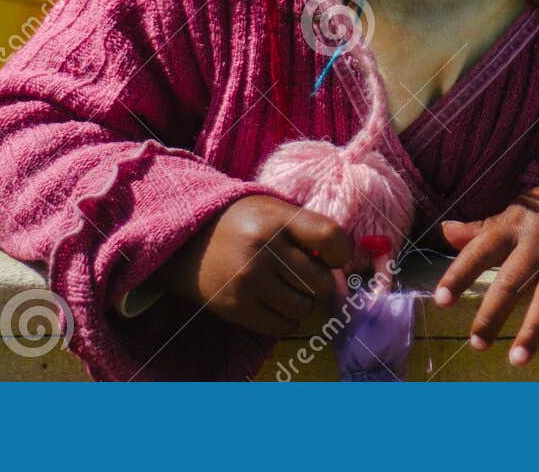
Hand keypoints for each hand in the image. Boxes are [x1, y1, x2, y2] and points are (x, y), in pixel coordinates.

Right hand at [150, 194, 352, 335]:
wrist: (188, 241)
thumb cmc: (244, 223)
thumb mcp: (275, 211)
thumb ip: (309, 230)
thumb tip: (350, 266)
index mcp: (278, 219)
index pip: (331, 237)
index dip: (340, 253)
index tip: (331, 256)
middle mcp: (264, 250)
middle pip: (321, 283)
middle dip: (321, 283)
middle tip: (308, 276)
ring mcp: (249, 281)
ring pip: (304, 308)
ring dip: (304, 303)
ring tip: (290, 289)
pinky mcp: (236, 307)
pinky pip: (282, 327)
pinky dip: (287, 320)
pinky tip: (277, 304)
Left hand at [432, 163, 538, 365]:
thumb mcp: (520, 210)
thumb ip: (484, 227)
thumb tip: (445, 232)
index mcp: (515, 226)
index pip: (480, 250)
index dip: (459, 274)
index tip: (440, 300)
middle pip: (513, 281)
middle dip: (494, 313)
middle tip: (476, 343)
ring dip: (533, 330)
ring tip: (517, 360)